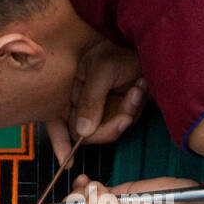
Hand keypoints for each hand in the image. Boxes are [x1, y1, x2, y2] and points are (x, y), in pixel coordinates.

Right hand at [45, 41, 148, 165]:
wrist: (147, 42)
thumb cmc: (118, 49)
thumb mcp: (101, 70)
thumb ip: (90, 101)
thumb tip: (82, 131)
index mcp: (69, 91)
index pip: (57, 122)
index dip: (60, 143)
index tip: (67, 161)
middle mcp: (83, 102)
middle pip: (87, 133)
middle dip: (108, 128)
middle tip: (125, 117)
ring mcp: (102, 107)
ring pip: (109, 129)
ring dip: (126, 112)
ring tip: (137, 89)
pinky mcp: (120, 109)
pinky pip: (125, 122)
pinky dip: (134, 108)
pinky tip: (140, 88)